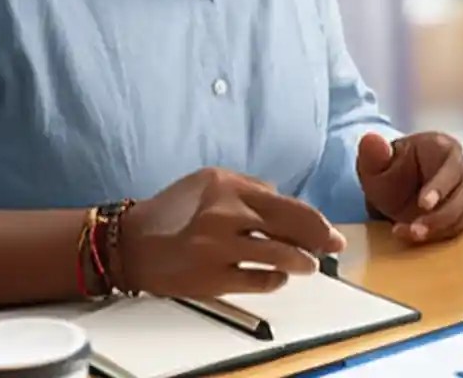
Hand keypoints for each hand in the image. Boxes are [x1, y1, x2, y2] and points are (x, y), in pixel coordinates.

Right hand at [119, 168, 346, 297]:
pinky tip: (278, 277)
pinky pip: (259, 281)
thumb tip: (286, 202)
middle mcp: (225, 213)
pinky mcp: (211, 277)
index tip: (331, 231)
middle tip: (333, 247)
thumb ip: (250, 188)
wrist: (129, 244)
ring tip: (308, 266)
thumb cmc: (172, 212)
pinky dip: (275, 280)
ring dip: (302, 263)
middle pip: (291, 227)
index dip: (317, 221)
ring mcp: (218, 246)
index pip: (288, 204)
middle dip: (320, 240)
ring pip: (280, 255)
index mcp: (228, 186)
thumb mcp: (209, 182)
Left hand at [356, 132, 462, 243]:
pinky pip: (459, 226)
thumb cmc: (388, 170)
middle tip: (415, 229)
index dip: (440, 186)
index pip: (451, 166)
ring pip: (462, 212)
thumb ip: (373, 152)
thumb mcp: (375, 163)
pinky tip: (416, 237)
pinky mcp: (462, 212)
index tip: (423, 204)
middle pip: (462, 192)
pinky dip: (440, 235)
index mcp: (443, 148)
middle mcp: (460, 169)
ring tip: (411, 235)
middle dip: (440, 215)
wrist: (393, 189)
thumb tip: (371, 138)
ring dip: (439, 228)